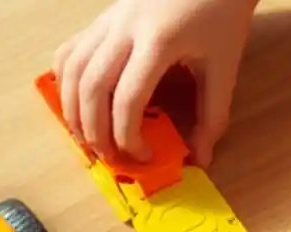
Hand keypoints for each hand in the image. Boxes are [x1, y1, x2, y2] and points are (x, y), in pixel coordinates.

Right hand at [53, 0, 256, 165]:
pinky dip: (65, 79)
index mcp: (158, 41)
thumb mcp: (224, 65)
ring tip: (87, 138)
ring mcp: (107, 19)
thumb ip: (213, 114)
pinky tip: (77, 102)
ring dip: (72, 110)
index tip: (144, 156)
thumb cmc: (221, 13)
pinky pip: (70, 50)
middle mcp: (124, 28)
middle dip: (94, 130)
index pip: (128, 99)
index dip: (128, 136)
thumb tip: (201, 158)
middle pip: (91, 87)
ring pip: (71, 69)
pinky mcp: (101, 16)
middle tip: (108, 157)